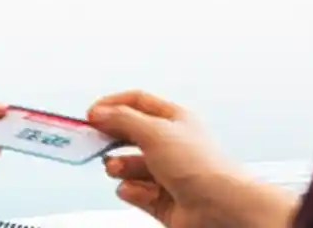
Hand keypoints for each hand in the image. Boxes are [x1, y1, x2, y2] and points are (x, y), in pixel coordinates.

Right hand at [89, 91, 296, 227]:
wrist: (220, 208)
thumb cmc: (201, 167)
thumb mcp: (154, 131)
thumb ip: (123, 119)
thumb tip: (100, 112)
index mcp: (175, 120)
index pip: (138, 103)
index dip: (113, 105)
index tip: (92, 114)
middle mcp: (172, 145)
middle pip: (131, 135)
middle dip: (112, 138)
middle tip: (94, 141)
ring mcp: (168, 173)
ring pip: (131, 166)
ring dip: (120, 167)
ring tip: (116, 168)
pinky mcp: (164, 200)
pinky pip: (137, 192)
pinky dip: (131, 191)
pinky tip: (133, 190)